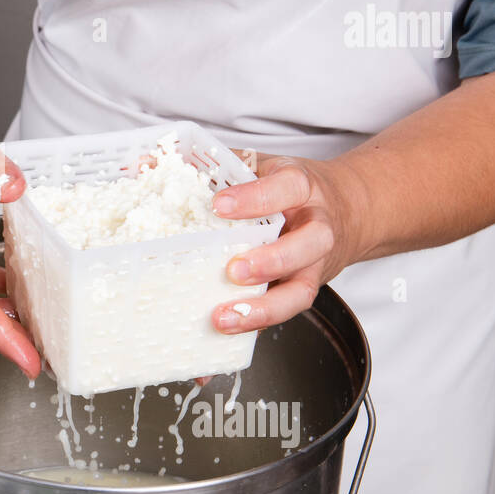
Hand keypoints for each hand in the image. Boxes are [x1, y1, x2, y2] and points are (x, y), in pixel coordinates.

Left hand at [208, 153, 370, 333]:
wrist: (348, 210)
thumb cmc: (289, 189)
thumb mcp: (262, 166)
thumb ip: (214, 166)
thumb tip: (146, 163)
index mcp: (302, 188)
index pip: (286, 188)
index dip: (255, 198)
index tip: (219, 205)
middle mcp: (317, 227)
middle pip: (309, 244)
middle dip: (271, 260)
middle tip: (233, 270)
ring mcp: (314, 264)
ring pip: (302, 290)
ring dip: (264, 307)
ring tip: (226, 316)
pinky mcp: (306, 289)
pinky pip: (286, 311)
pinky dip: (257, 323)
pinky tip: (227, 330)